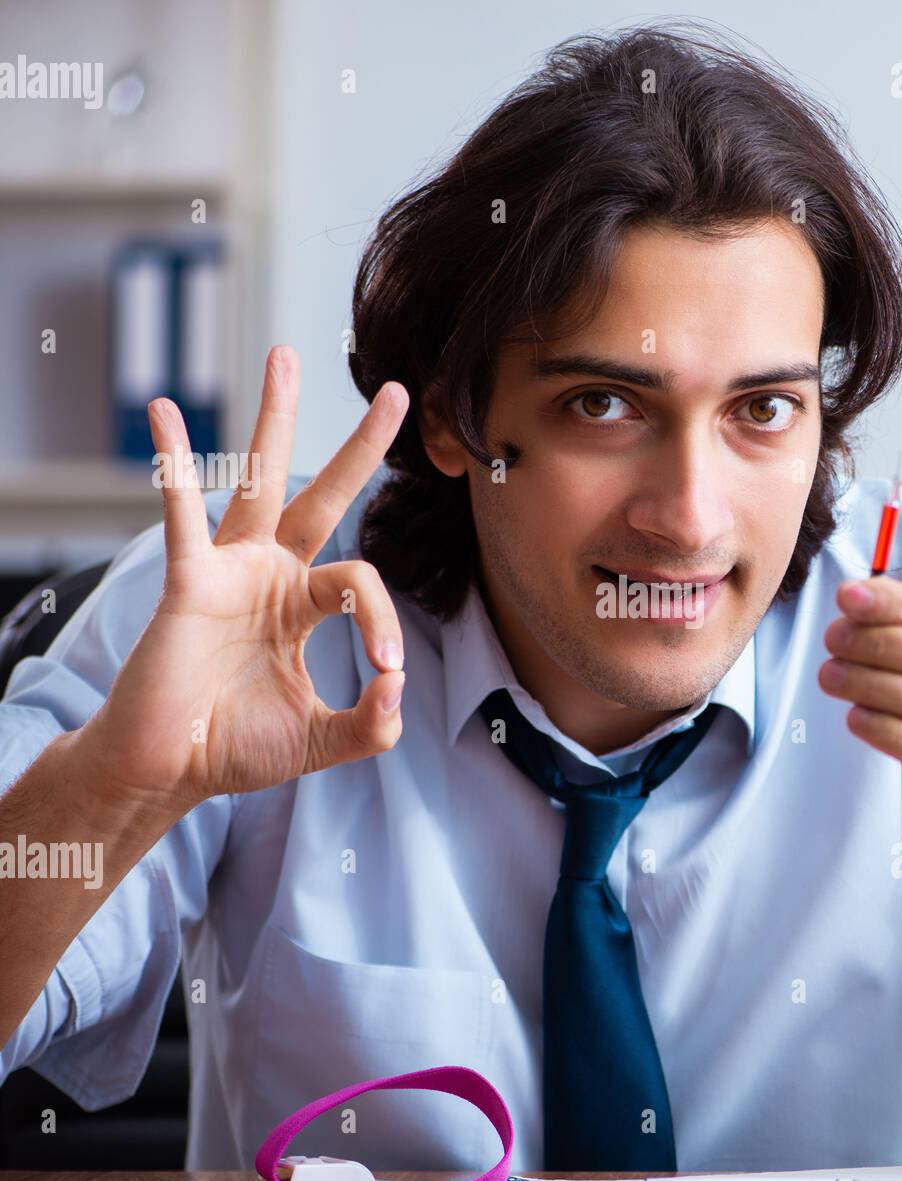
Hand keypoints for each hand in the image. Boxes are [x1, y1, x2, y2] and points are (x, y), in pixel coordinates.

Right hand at [82, 345, 409, 811]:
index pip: (362, 581)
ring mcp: (229, 569)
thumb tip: (398, 688)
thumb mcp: (323, 740)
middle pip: (322, 494)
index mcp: (303, 604)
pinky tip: (167, 412)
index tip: (386, 670)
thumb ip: (371, 725)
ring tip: (287, 355)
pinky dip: (175, 463)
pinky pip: (182, 512)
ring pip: (259, 479)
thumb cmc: (236, 747)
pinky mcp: (189, 579)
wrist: (169, 769)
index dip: (385, 620)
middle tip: (398, 393)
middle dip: (360, 446)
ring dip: (275, 419)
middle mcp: (270, 574)